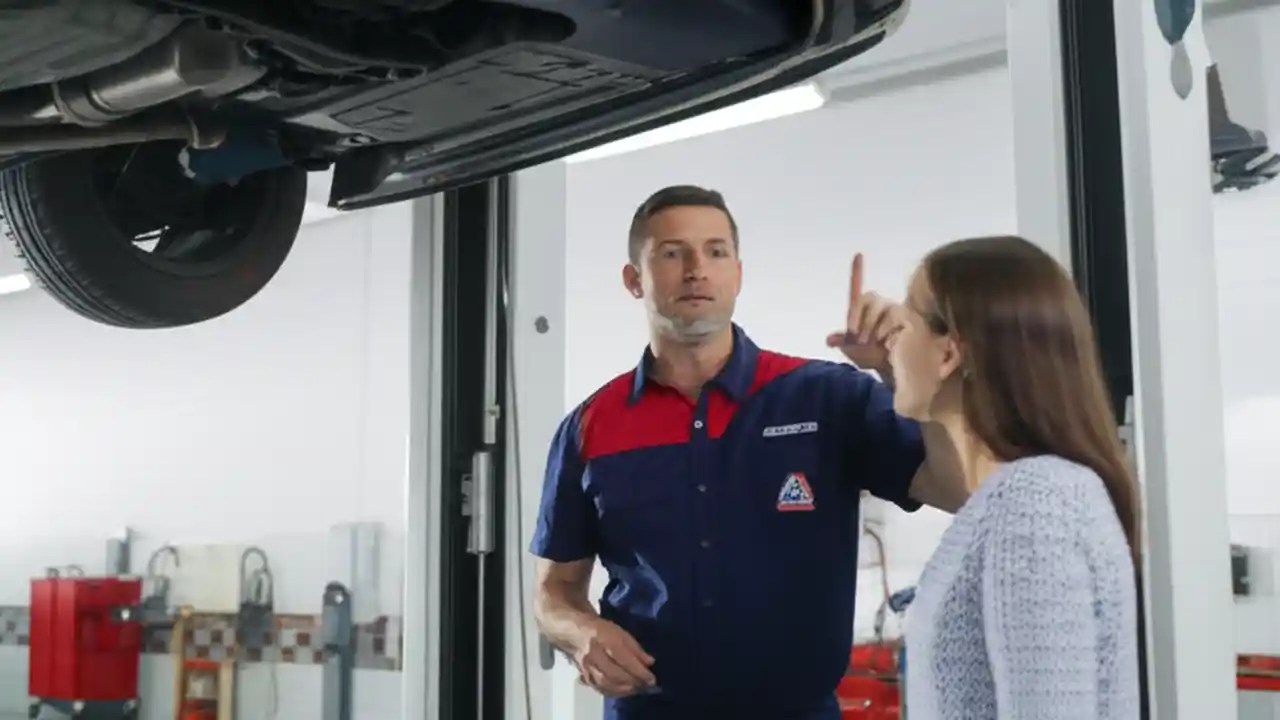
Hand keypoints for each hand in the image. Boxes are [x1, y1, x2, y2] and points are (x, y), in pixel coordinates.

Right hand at [571, 617, 656, 697]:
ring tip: (637, 689)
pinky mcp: (584, 676)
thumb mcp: (622, 633)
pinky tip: (623, 692)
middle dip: (633, 682)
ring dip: (624, 690)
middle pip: (614, 674)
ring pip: (606, 684)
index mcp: (605, 639)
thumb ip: (635, 648)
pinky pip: (599, 688)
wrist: (576, 634)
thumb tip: (649, 663)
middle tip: (646, 686)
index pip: (624, 659)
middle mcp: (594, 654)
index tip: (652, 679)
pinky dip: (613, 693)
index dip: (639, 671)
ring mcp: (587, 667)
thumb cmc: (603, 631)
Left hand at [825, 252, 903, 372]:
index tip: (858, 254)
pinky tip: (889, 343)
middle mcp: (882, 306)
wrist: (895, 370)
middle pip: (868, 297)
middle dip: (860, 316)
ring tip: (874, 343)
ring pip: (880, 307)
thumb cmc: (876, 359)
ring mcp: (897, 311)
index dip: (857, 271)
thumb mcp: (855, 352)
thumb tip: (829, 339)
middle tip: (858, 336)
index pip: (859, 289)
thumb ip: (843, 342)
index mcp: (865, 311)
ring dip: (872, 327)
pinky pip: (893, 316)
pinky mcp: (909, 318)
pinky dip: (885, 331)